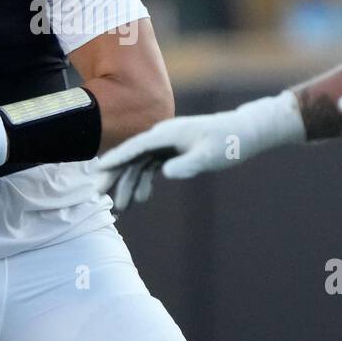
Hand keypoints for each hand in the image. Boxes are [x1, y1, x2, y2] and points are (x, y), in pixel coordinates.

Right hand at [96, 90, 304, 208]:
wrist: (244, 132)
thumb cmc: (228, 142)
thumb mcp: (210, 155)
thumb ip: (188, 163)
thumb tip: (165, 172)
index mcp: (167, 133)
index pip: (134, 147)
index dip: (115, 159)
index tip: (98, 171)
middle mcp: (162, 136)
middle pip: (131, 157)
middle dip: (115, 176)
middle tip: (99, 196)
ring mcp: (166, 144)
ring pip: (139, 165)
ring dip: (128, 184)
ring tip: (121, 208)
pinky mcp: (172, 151)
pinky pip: (150, 167)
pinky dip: (143, 182)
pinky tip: (140, 199)